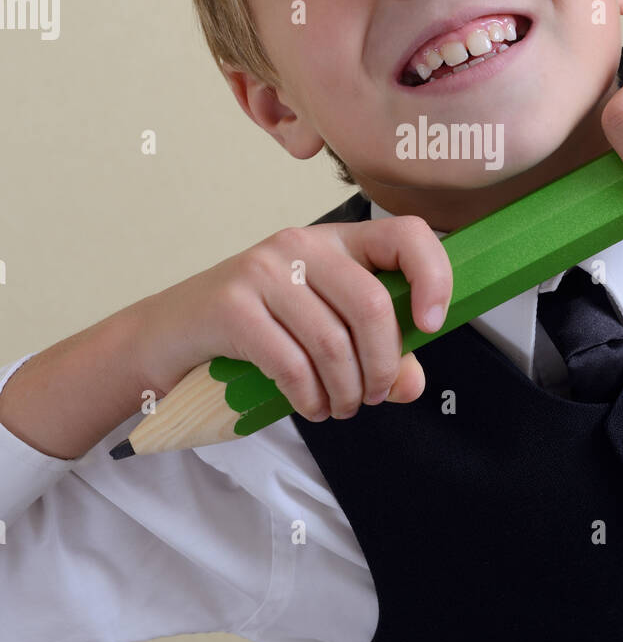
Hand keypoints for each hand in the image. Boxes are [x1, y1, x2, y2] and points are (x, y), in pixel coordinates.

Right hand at [137, 217, 452, 421]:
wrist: (168, 336)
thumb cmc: (255, 330)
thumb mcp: (323, 334)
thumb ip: (377, 354)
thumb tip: (412, 384)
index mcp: (336, 241)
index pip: (406, 234)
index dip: (433, 278)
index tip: (431, 325)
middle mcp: (301, 244)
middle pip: (372, 305)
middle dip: (383, 366)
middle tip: (374, 395)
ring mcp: (263, 270)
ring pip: (333, 342)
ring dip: (347, 391)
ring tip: (341, 407)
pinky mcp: (232, 305)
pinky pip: (292, 363)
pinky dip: (310, 397)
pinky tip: (310, 406)